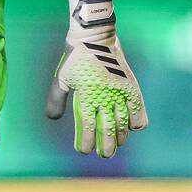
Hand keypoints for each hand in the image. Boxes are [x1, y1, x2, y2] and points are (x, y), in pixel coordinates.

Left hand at [45, 0, 147, 157]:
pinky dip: (137, 119)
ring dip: (121, 136)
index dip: (87, 141)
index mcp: (86, 95)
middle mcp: (105, 96)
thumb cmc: (75, 58)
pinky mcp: (130, 84)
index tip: (83, 151)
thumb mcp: (62, 78)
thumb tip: (53, 119)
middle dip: (106, 145)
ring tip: (119, 144)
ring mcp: (119, 91)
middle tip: (105, 155)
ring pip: (124, 121)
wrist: (94, 36)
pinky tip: (134, 128)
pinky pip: (138, 107)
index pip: (88, 126)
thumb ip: (57, 100)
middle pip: (108, 128)